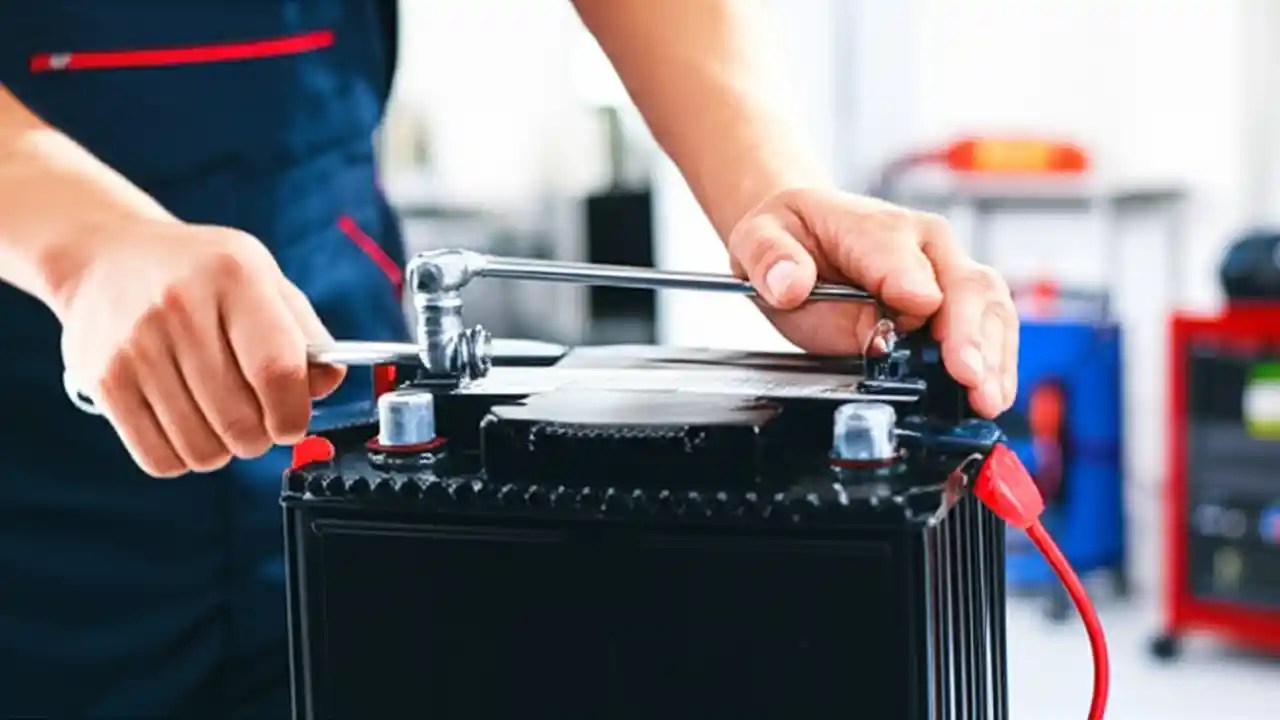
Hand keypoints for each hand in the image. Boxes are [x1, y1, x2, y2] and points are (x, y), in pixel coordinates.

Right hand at [53, 220, 345, 476]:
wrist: (104, 257)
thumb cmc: (198, 274)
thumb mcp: (260, 277)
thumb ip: (303, 332)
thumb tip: (328, 383)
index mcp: (234, 276)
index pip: (277, 370)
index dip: (294, 413)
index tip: (293, 423)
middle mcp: (181, 307)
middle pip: (240, 419)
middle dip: (260, 437)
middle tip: (258, 424)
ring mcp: (137, 345)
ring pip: (201, 448)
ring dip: (222, 450)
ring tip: (219, 421)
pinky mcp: (104, 380)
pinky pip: (159, 457)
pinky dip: (183, 458)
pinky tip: (186, 426)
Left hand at [726, 187, 1017, 417]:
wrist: (807, 234)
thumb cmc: (793, 238)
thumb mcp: (760, 238)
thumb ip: (771, 257)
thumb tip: (790, 283)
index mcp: (874, 225)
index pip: (899, 256)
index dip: (909, 286)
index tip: (916, 314)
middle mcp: (924, 244)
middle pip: (963, 284)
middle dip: (969, 334)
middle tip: (968, 377)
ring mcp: (948, 272)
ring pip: (988, 306)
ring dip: (993, 355)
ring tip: (988, 397)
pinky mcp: (958, 303)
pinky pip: (990, 327)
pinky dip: (996, 362)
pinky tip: (991, 393)